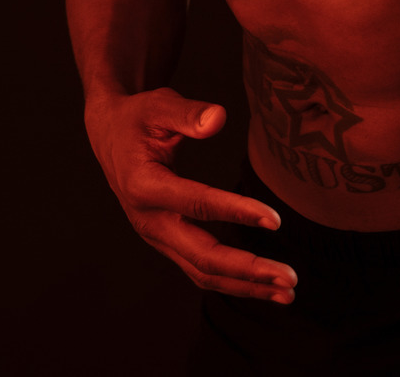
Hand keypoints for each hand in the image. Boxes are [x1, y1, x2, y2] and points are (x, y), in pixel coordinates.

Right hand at [86, 87, 298, 302]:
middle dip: (248, 270)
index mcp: (144, 185)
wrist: (109, 137)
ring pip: (203, 272)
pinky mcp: (167, 243)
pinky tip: (264, 285)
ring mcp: (157, 237)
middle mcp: (148, 220)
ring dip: (246, 285)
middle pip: (202, 257)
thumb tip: (218, 118)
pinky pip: (201, 269)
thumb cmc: (137, 118)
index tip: (275, 220)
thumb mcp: (157, 106)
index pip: (197, 204)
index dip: (237, 211)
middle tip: (290, 278)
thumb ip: (188, 114)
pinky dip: (233, 281)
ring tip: (287, 293)